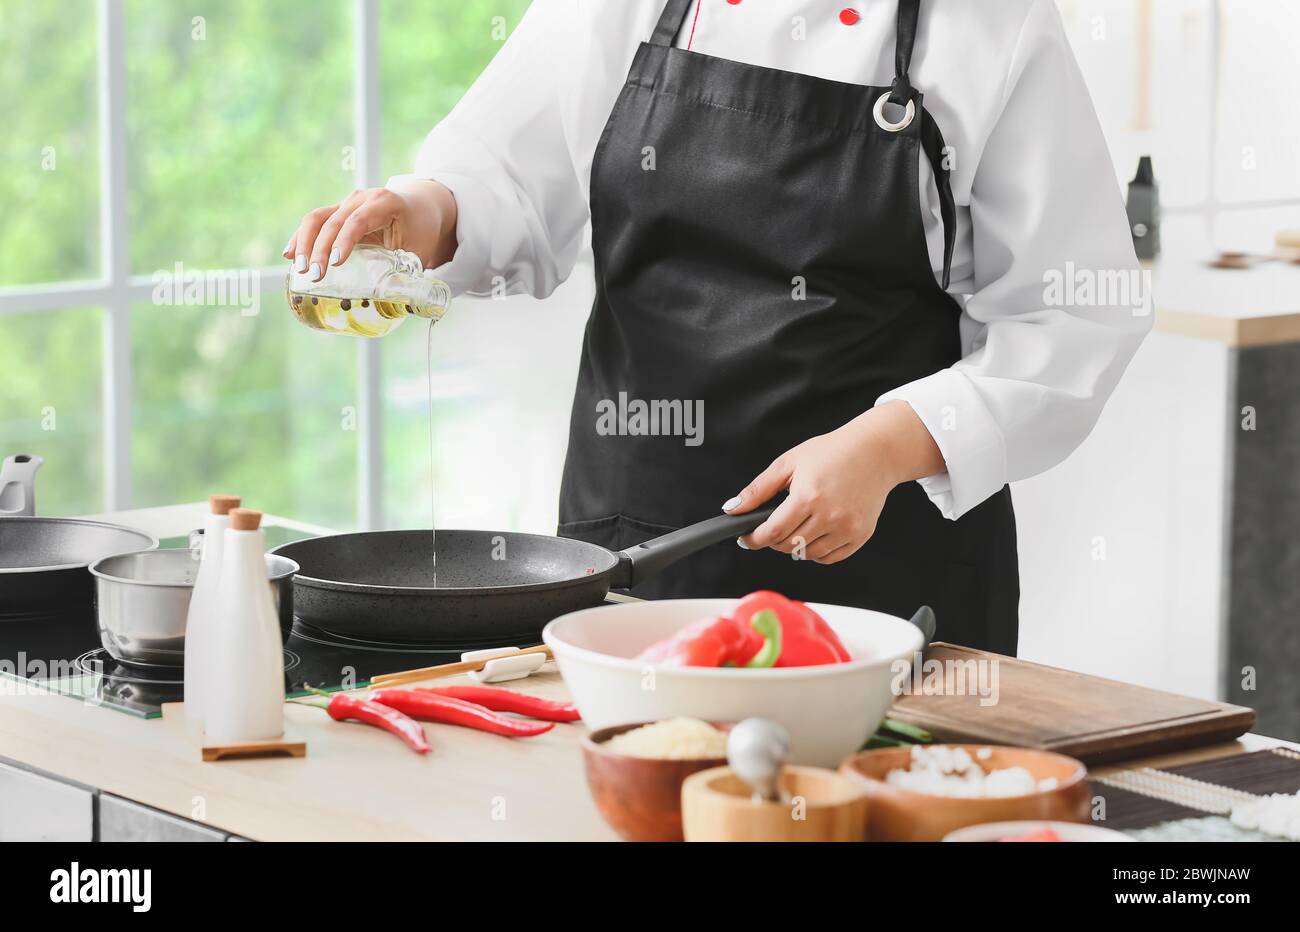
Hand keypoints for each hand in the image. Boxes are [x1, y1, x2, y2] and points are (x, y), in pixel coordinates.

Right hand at [283, 180, 458, 280]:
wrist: (421, 206)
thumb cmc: (422, 230)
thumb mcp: (419, 249)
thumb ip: (408, 271)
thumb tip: (400, 303)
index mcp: (385, 203)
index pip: (359, 221)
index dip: (345, 240)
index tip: (336, 263)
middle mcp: (362, 199)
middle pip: (333, 220)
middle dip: (320, 248)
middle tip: (314, 275)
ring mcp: (347, 203)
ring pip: (318, 217)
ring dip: (304, 242)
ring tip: (298, 267)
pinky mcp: (338, 211)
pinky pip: (316, 222)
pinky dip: (302, 237)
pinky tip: (290, 254)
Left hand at [724, 401, 944, 564]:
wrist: (876, 453)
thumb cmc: (833, 453)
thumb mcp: (790, 463)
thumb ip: (759, 489)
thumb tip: (732, 509)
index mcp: (808, 496)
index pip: (772, 532)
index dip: (753, 539)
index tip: (746, 538)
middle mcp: (829, 516)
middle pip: (788, 546)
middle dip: (774, 540)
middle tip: (774, 525)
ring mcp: (847, 528)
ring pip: (807, 555)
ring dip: (795, 546)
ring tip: (798, 524)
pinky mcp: (860, 535)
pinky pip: (829, 558)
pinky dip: (816, 551)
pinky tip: (816, 532)